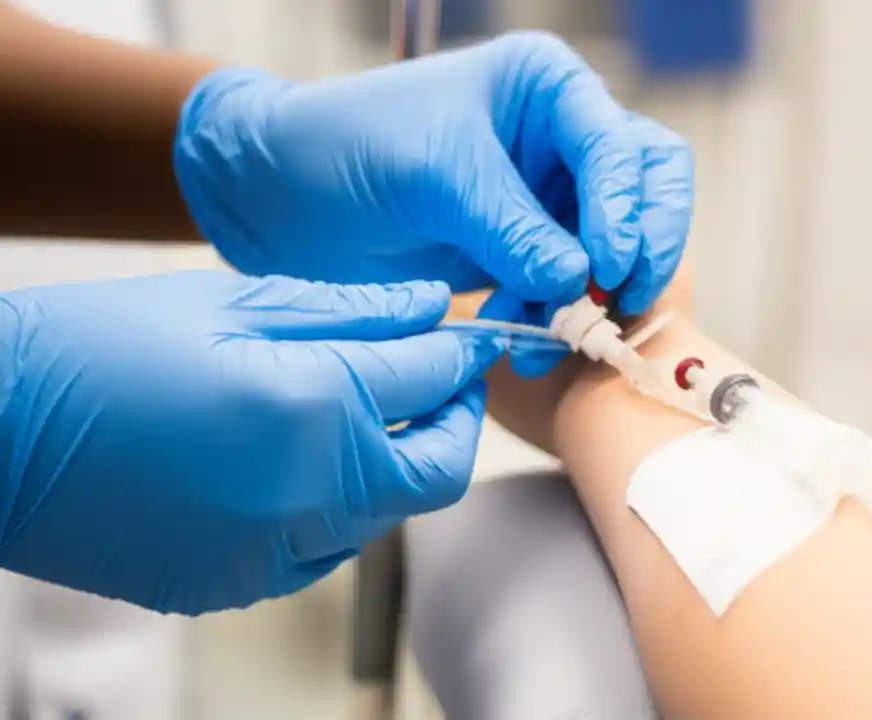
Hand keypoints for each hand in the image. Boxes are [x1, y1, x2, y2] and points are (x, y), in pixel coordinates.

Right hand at [0, 272, 499, 613]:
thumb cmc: (103, 345)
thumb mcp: (231, 299)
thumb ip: (352, 309)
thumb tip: (433, 308)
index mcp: (314, 406)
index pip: (435, 381)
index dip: (462, 355)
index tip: (466, 340)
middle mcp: (310, 494)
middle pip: (437, 471)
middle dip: (452, 423)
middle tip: (436, 383)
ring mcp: (273, 551)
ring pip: (383, 513)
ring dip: (390, 464)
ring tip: (351, 414)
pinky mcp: (236, 583)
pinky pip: (322, 550)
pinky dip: (330, 507)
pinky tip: (291, 465)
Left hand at [175, 31, 693, 316]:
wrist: (287, 198)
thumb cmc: (351, 147)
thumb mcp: (436, 176)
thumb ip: (511, 227)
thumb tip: (578, 282)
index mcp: (548, 87)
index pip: (621, 147)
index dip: (626, 210)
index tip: (607, 267)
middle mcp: (562, 137)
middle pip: (649, 189)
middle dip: (644, 248)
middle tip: (622, 300)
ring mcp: (549, 197)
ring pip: (616, 248)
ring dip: (593, 296)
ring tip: (551, 332)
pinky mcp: (528, 249)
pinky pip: (569, 287)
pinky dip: (553, 316)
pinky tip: (517, 332)